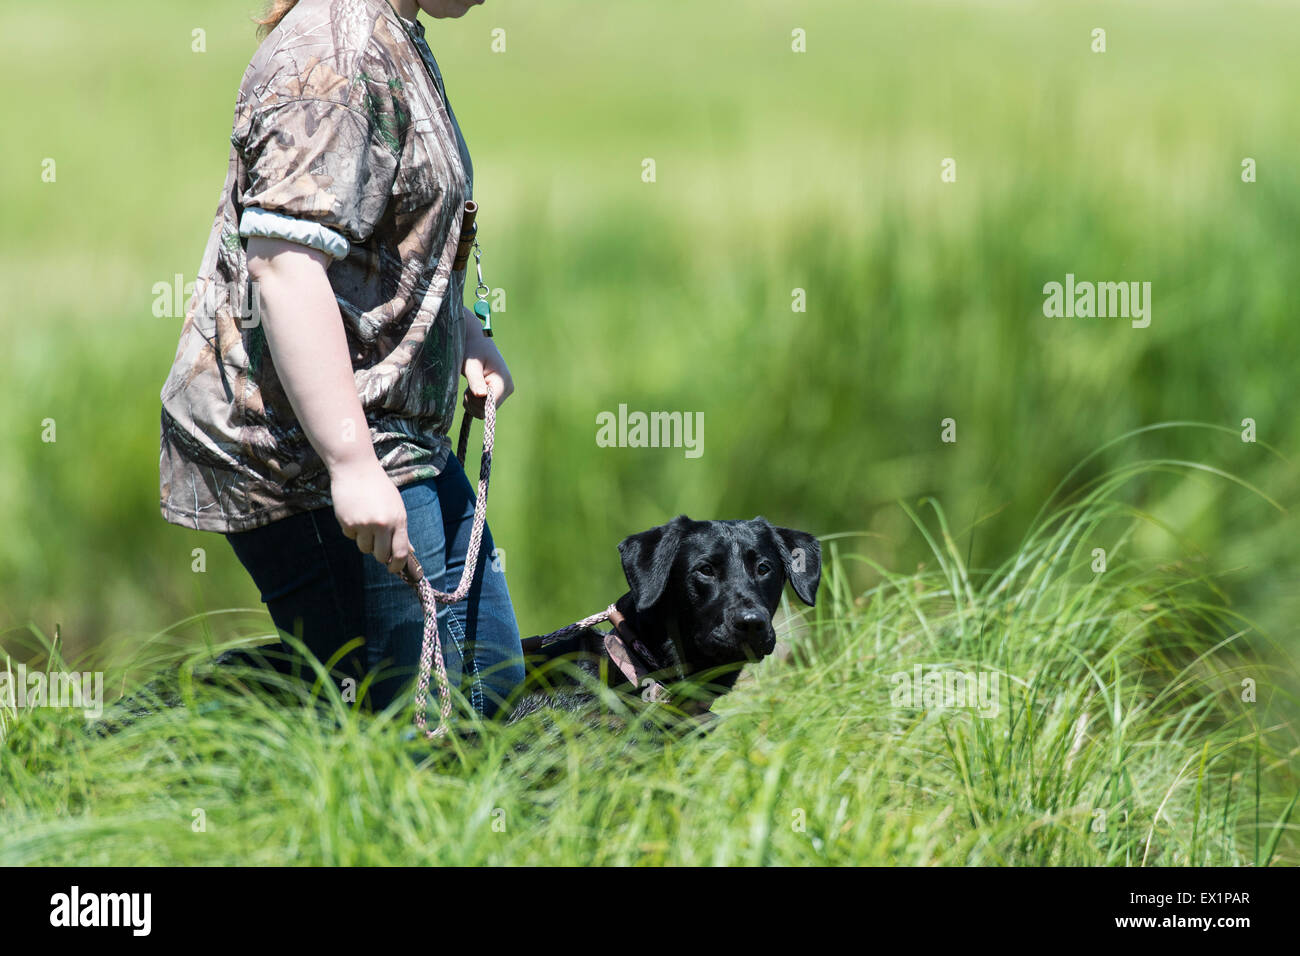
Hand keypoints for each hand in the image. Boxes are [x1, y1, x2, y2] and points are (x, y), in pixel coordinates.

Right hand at [329, 457, 410, 574]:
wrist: (355, 468)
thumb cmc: (378, 487)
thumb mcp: (396, 506)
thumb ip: (401, 529)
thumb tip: (409, 551)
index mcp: (398, 519)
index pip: (400, 552)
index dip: (398, 565)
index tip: (394, 569)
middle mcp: (382, 524)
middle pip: (381, 556)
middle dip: (380, 555)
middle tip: (377, 545)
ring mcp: (364, 524)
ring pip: (364, 548)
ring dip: (365, 541)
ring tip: (365, 521)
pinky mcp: (347, 523)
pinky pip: (350, 536)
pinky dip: (352, 530)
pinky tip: (354, 513)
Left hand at [461, 307, 513, 417]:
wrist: (476, 343)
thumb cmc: (472, 351)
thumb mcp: (471, 365)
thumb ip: (475, 380)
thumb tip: (481, 395)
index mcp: (503, 382)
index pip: (490, 405)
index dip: (477, 401)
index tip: (469, 389)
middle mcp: (507, 389)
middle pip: (486, 410)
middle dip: (473, 401)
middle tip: (468, 385)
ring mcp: (503, 392)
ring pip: (483, 411)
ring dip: (472, 402)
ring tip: (470, 385)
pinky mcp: (498, 395)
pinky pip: (483, 409)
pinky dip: (474, 403)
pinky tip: (473, 389)